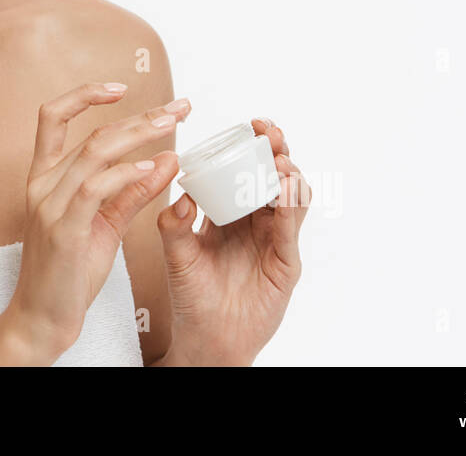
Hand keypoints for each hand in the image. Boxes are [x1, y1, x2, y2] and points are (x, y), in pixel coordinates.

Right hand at [4, 82, 187, 358]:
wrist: (41, 319)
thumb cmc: (69, 272)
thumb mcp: (104, 224)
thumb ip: (131, 191)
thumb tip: (165, 159)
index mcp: (45, 177)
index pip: (53, 117)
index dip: (84, 95)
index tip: (122, 86)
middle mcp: (42, 184)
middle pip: (91, 131)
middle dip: (140, 115)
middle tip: (180, 108)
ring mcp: (49, 206)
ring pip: (94, 151)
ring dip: (139, 133)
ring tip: (173, 127)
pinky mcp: (63, 230)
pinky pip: (95, 189)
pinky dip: (125, 173)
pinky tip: (153, 167)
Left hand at [156, 117, 309, 365]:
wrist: (206, 340)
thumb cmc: (191, 297)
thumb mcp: (176, 254)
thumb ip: (174, 223)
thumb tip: (177, 189)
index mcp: (231, 213)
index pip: (247, 170)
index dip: (251, 147)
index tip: (249, 125)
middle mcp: (257, 222)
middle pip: (275, 177)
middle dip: (277, 150)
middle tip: (270, 132)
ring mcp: (274, 241)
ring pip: (292, 198)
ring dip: (288, 174)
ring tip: (278, 160)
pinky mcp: (285, 263)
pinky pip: (290, 229)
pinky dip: (290, 206)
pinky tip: (283, 191)